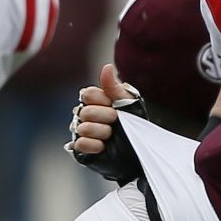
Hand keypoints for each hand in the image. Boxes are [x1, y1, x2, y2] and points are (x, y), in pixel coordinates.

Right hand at [66, 63, 147, 182]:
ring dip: (103, 133)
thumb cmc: (135, 127)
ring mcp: (81, 132)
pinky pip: (81, 143)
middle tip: (116, 123)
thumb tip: (107, 67)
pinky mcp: (81, 149)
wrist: (139, 153)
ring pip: (83, 127)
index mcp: (94, 101)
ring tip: (111, 137)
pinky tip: (104, 147)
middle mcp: (84, 114)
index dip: (103, 101)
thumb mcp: (129, 104)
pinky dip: (96, 146)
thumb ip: (115, 87)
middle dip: (106, 118)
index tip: (116, 107)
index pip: (87, 94)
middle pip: (86, 111)